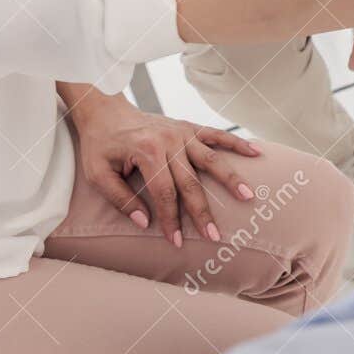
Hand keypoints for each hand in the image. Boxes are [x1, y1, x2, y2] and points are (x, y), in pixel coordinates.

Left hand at [67, 93, 261, 246]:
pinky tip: (256, 154)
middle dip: (203, 212)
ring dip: (231, 179)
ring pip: (212, 159)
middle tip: (215, 236)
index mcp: (146, 152)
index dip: (171, 220)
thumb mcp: (97, 173)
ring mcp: (182, 133)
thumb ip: (120, 199)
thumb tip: (145, 222)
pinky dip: (237, 143)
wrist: (105, 112)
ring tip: (248, 196)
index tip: (177, 242)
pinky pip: (217, 135)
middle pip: (191, 182)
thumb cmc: (100, 145)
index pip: (164, 193)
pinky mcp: (189, 127)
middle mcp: (169, 141)